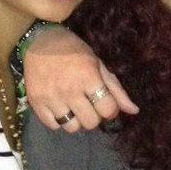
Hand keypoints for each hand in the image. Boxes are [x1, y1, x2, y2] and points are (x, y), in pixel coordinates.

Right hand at [23, 27, 137, 130]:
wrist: (40, 41)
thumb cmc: (74, 51)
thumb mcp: (99, 65)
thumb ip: (116, 89)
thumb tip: (134, 111)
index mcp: (88, 78)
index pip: (107, 110)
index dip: (110, 110)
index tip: (105, 102)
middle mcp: (70, 90)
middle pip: (90, 123)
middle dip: (94, 116)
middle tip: (89, 104)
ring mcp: (51, 98)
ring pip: (72, 128)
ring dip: (76, 120)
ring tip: (74, 107)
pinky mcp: (35, 102)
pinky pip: (53, 126)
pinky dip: (59, 121)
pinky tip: (60, 107)